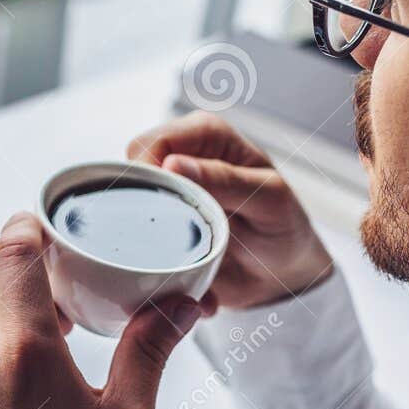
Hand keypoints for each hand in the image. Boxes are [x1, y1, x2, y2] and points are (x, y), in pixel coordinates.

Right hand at [128, 111, 333, 308]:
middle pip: (129, 172)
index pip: (153, 142)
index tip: (159, 209)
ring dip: (142, 236)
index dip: (147, 172)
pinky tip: (172, 271)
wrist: (283, 273)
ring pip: (124, 204)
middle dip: (140, 205)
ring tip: (173, 257)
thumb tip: (172, 164)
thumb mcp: (268, 200)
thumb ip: (224, 180)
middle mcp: (181, 158)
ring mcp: (167, 194)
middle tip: (167, 238)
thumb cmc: (284, 224)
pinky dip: (147, 259)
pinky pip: (134, 238)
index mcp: (206, 135)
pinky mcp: (159, 226)